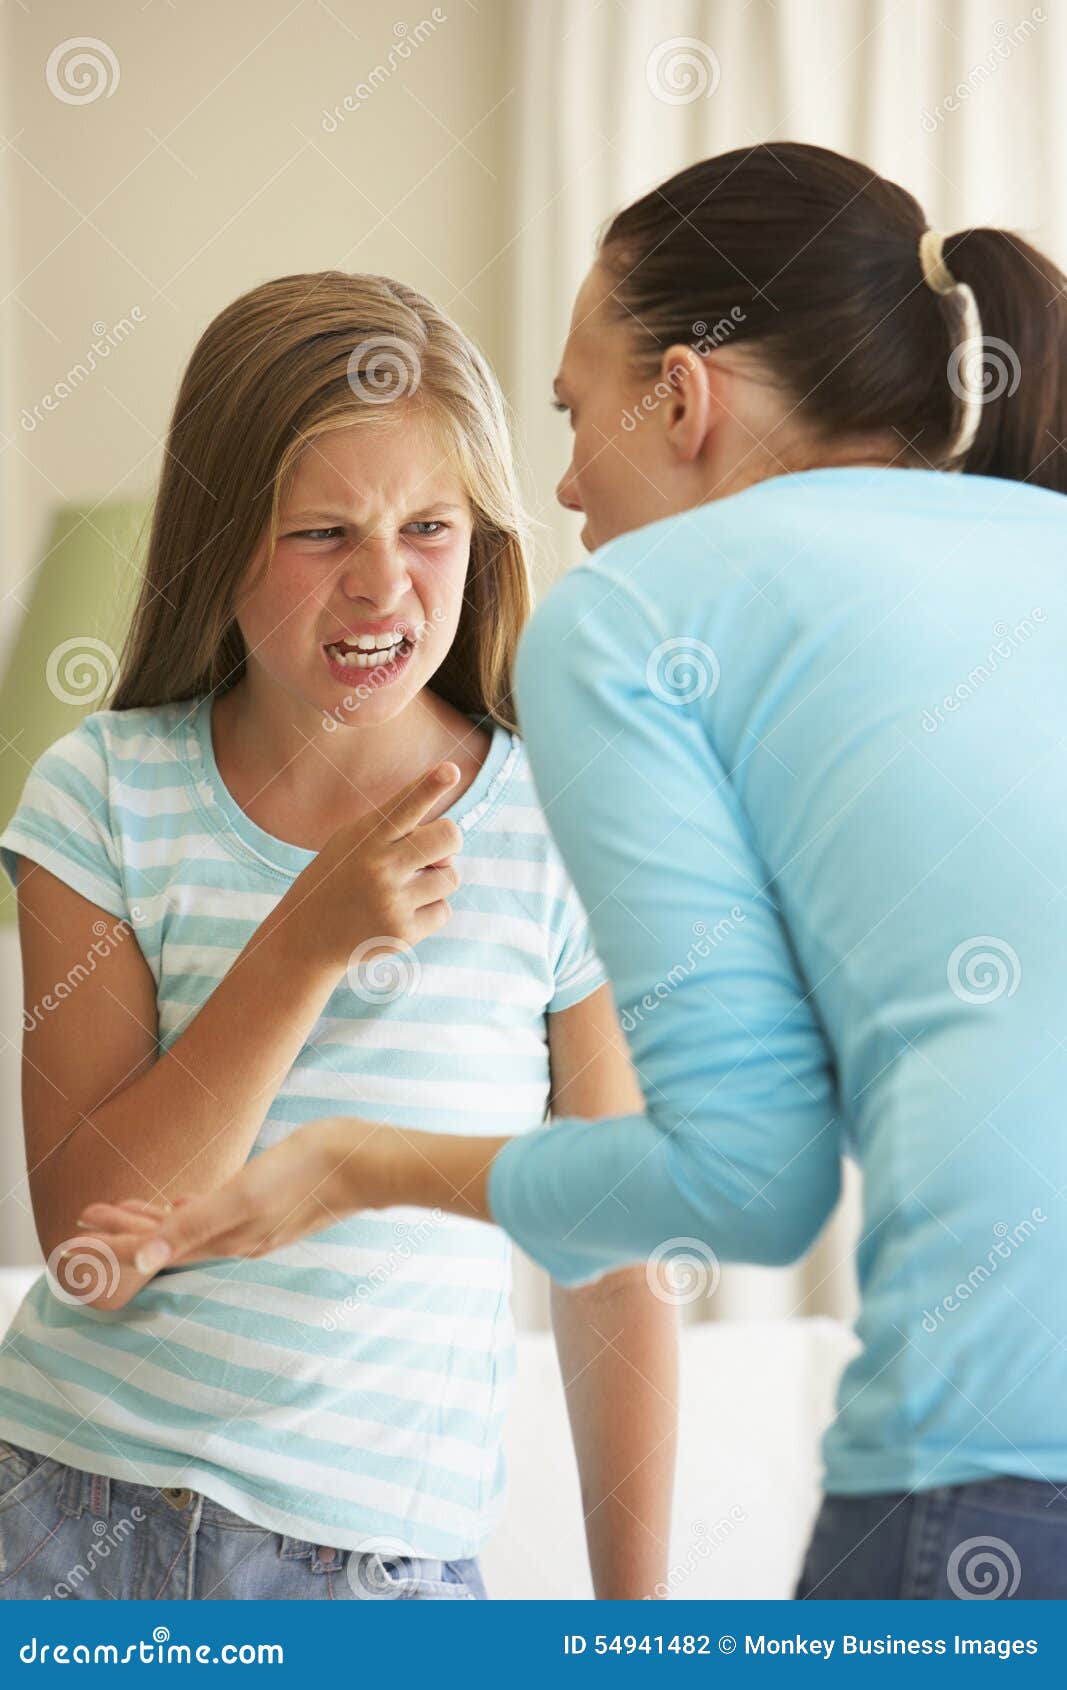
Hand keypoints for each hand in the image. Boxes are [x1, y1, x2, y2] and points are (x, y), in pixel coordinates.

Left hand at [76, 1116, 386, 1278]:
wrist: (364, 1162)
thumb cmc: (308, 1171)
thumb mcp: (244, 1194)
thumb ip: (193, 1224)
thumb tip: (144, 1260)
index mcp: (225, 1237)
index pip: (155, 1246)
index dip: (117, 1239)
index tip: (80, 1230)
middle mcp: (234, 1239)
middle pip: (166, 1240)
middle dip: (126, 1231)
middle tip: (86, 1219)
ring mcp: (253, 1225)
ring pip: (187, 1229)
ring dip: (152, 1221)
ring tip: (122, 1211)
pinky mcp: (268, 1207)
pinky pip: (214, 1217)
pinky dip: (189, 1212)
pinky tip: (184, 1202)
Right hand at [278, 762, 462, 975]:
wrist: (304, 939)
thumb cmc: (336, 881)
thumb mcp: (350, 843)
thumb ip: (395, 832)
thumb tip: (450, 848)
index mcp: (365, 837)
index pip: (405, 806)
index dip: (430, 786)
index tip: (451, 770)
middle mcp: (380, 867)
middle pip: (449, 838)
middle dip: (449, 841)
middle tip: (432, 852)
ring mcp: (392, 901)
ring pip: (451, 877)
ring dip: (434, 881)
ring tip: (402, 890)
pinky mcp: (403, 933)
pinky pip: (443, 910)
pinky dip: (428, 911)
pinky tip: (399, 915)